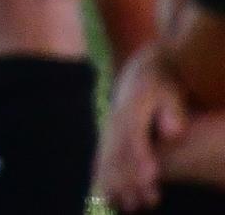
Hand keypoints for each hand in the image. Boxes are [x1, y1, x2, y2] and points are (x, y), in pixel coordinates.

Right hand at [98, 47, 188, 211]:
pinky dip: (104, 180)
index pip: (134, 135)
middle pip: (118, 153)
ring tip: (130, 207)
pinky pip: (102, 161)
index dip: (141, 155)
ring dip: (116, 185)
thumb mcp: (170, 91)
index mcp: (130, 109)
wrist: (140, 75)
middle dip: (128, 179)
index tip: (152, 175)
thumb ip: (173, 111)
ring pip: (108, 160)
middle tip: (142, 202)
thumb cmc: (162, 86)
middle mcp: (115, 122)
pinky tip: (108, 199)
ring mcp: (108, 131)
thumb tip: (174, 133)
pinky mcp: (108, 140)